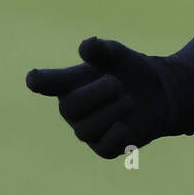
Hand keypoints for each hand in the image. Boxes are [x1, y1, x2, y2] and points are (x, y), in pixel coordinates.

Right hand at [25, 37, 172, 158]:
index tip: (34, 78)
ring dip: (112, 111)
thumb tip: (88, 45)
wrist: (159, 91)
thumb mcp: (118, 55)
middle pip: (70, 108)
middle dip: (99, 93)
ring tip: (129, 100)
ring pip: (86, 130)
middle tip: (118, 84)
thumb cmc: (128, 70)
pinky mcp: (106, 147)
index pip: (46, 82)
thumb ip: (103, 50)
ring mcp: (87, 130)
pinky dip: (116, 135)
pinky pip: (104, 149)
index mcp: (69, 82)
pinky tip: (125, 124)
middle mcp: (72, 109)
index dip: (39, 81)